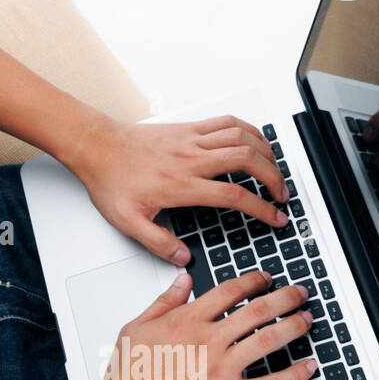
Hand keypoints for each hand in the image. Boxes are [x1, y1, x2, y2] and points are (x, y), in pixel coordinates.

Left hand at [63, 114, 290, 264]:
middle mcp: (190, 159)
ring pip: (241, 136)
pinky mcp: (187, 128)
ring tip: (275, 169)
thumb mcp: (127, 221)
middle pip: (247, 160)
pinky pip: (226, 122)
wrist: (96, 146)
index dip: (262, 209)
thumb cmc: (110, 179)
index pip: (234, 195)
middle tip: (282, 195)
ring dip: (266, 152)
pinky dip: (248, 129)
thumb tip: (183, 257)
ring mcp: (191, 140)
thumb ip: (157, 242)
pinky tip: (255, 140)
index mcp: (180, 185)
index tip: (275, 218)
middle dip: (274, 178)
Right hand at [98, 269, 315, 379]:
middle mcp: (208, 340)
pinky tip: (308, 367)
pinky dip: (294, 374)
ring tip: (307, 320)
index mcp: (186, 321)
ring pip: (268, 340)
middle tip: (299, 293)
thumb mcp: (135, 329)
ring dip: (294, 327)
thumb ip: (162, 303)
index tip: (265, 279)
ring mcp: (222, 368)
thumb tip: (180, 282)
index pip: (229, 292)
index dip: (253, 281)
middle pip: (257, 311)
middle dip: (284, 298)